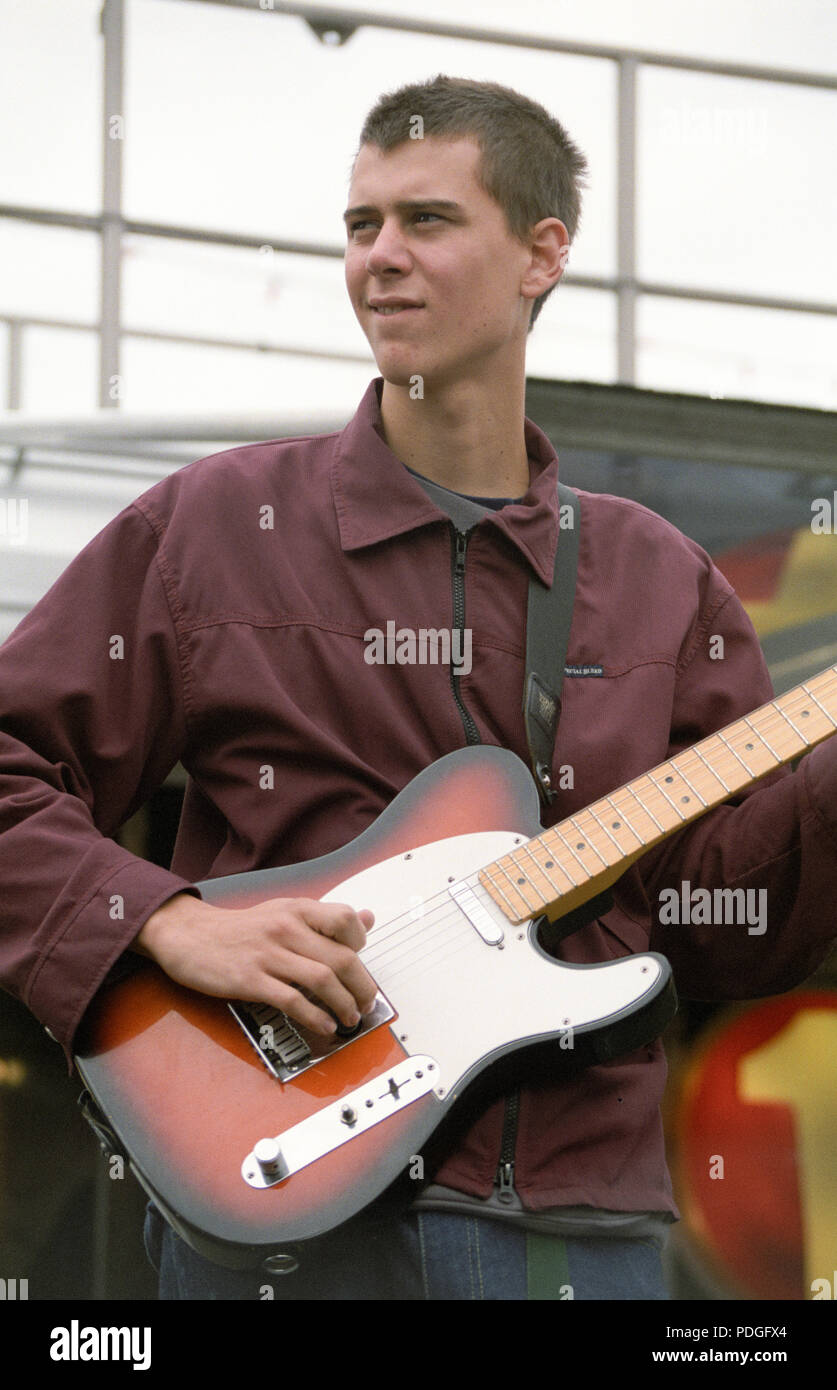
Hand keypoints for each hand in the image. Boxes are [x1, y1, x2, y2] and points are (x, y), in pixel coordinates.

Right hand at [133, 892, 376, 1035]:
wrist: (188, 935)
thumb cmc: (239, 929)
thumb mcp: (283, 911)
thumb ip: (325, 919)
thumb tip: (367, 918)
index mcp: (297, 909)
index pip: (346, 920)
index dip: (362, 945)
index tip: (362, 964)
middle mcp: (286, 928)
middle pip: (341, 958)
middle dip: (362, 987)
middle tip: (368, 1003)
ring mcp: (268, 954)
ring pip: (322, 980)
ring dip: (344, 1005)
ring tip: (350, 1018)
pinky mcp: (251, 980)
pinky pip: (292, 1000)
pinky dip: (315, 1016)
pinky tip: (324, 1025)